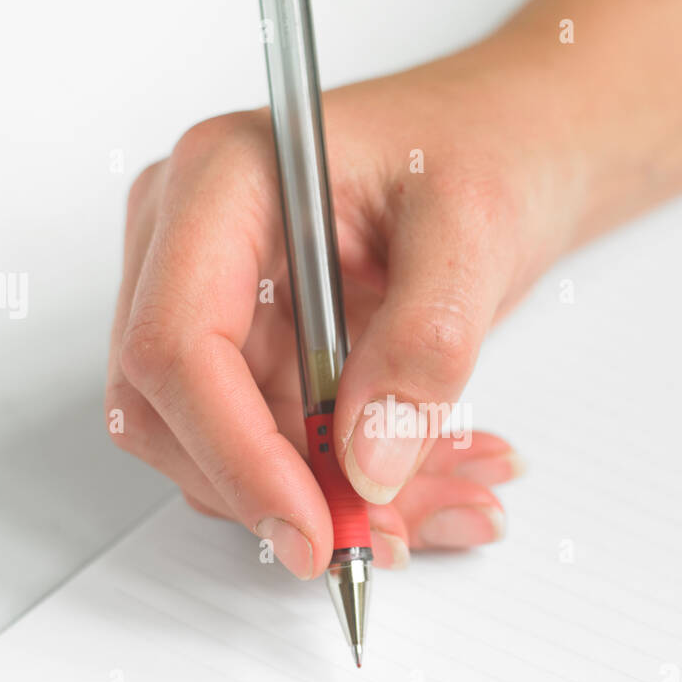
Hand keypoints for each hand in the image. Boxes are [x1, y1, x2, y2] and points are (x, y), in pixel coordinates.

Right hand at [105, 40, 572, 577]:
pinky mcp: (256, 353)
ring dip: (338, 501)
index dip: (234, 452)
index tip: (313, 525)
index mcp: (222, 183)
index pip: (175, 342)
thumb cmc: (483, 147)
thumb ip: (423, 346)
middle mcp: (193, 244)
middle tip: (386, 536)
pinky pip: (281, 451)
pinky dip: (359, 487)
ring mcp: (218, 302)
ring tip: (458, 494)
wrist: (507, 145)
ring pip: (230, 452)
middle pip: (174, 414)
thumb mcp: (475, 230)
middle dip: (279, 494)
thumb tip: (367, 464)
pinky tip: (443, 481)